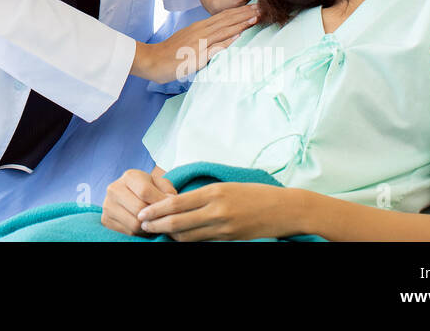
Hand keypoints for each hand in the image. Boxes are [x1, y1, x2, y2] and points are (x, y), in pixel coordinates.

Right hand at [101, 168, 178, 235]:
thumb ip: (167, 190)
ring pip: (134, 224)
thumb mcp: (160, 185)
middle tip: (162, 218)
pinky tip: (143, 225)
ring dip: (147, 226)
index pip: (145, 192)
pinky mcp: (106, 219)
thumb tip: (171, 201)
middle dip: (154, 217)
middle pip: (139, 209)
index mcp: (129, 176)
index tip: (170, 209)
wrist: (130, 195)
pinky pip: (128, 232)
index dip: (160, 203)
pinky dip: (139, 232)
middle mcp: (114, 188)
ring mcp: (108, 205)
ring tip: (153, 221)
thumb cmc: (149, 189)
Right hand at [132, 4, 257, 82]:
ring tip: (256, 17)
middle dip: (245, 13)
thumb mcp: (187, 45)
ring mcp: (198, 42)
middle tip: (262, 6)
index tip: (254, 7)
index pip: (223, 18)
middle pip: (226, 20)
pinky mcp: (196, 54)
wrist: (150, 60)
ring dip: (241, 23)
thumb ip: (202, 43)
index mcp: (199, 29)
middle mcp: (200, 32)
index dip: (239, 12)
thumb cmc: (168, 56)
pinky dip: (227, 40)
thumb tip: (217, 44)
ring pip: (223, 29)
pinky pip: (215, 46)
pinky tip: (239, 36)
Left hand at [137, 182, 293, 240]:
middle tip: (143, 227)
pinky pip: (204, 243)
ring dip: (171, 236)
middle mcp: (217, 210)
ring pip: (189, 237)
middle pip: (178, 223)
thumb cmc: (256, 194)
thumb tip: (178, 202)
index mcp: (213, 192)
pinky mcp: (232, 240)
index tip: (143, 214)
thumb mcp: (227, 187)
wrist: (286, 209)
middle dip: (157, 226)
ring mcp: (225, 228)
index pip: (176, 203)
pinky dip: (190, 241)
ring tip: (159, 233)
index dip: (156, 211)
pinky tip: (181, 239)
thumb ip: (204, 195)